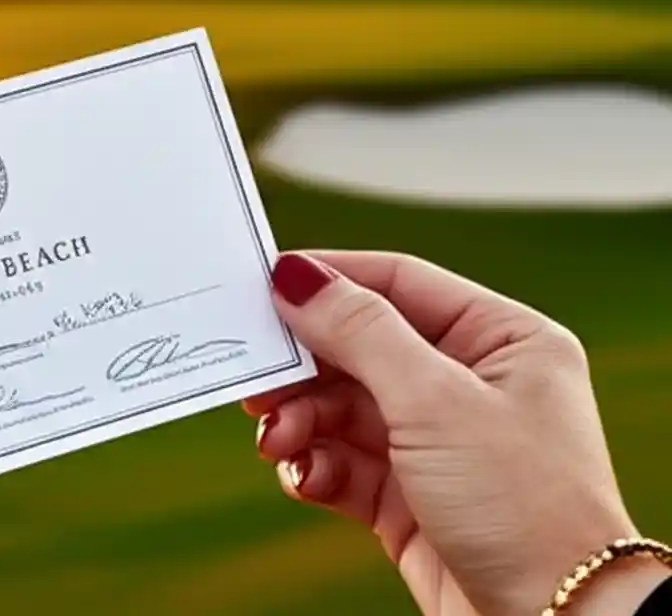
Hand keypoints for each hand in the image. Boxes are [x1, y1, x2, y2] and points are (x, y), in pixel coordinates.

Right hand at [248, 252, 665, 615]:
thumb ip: (360, 331)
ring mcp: (437, 443)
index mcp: (502, 340)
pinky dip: (315, 465)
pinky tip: (304, 476)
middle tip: (256, 380)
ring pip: (342, 409)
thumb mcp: (435, 400)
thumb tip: (297, 276)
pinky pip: (343, 463)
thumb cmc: (524, 505)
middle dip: (305, 367)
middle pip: (360, 349)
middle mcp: (470, 385)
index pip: (400, 283)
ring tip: (278, 440)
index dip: (331, 280)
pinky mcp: (409, 498)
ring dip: (301, 420)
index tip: (264, 284)